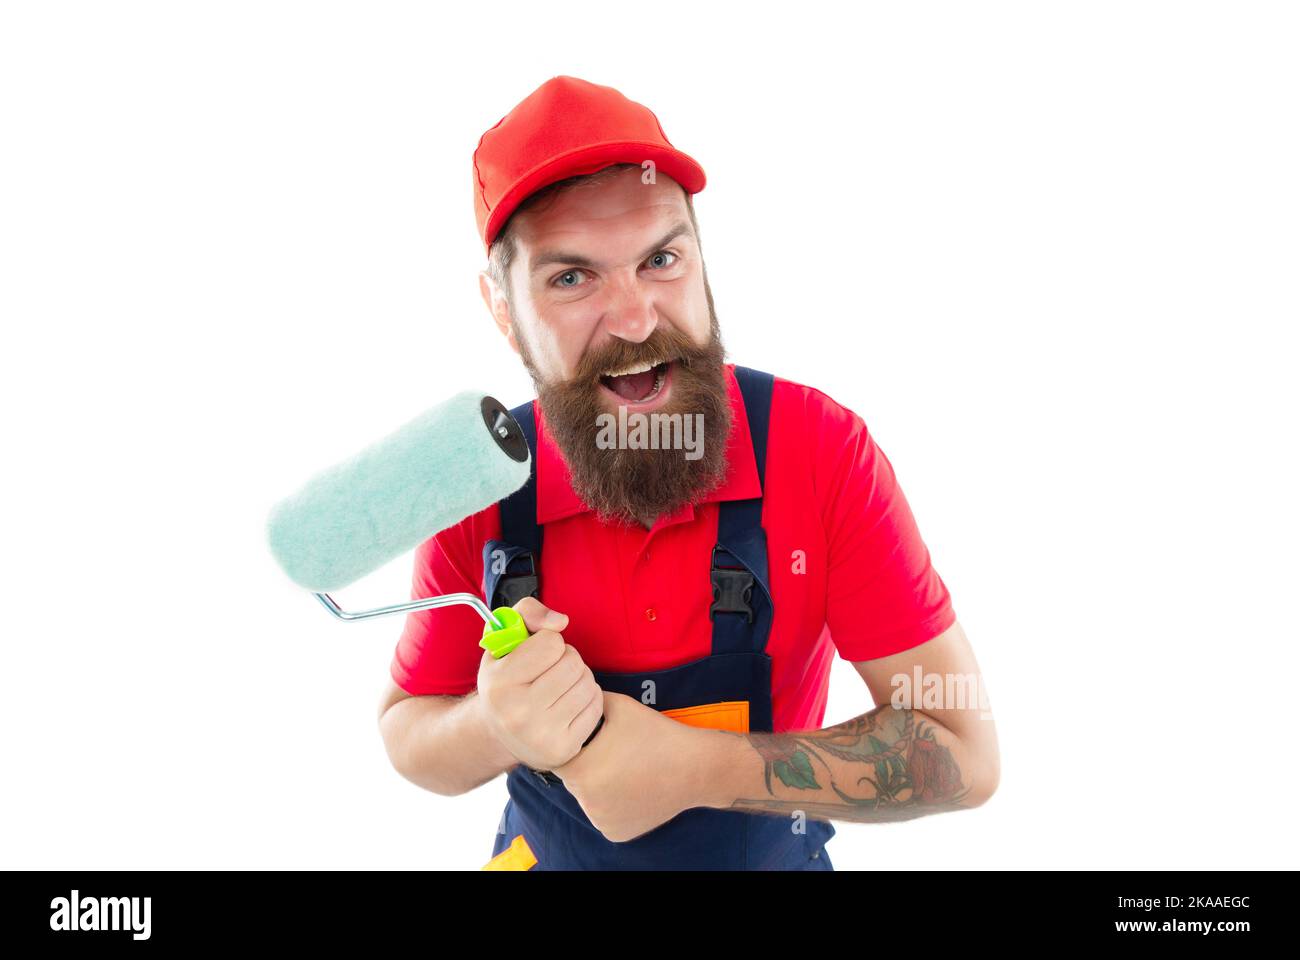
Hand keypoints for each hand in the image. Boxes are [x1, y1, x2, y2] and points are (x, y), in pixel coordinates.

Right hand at [475, 597, 602, 771]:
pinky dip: (588, 699)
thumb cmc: (506, 678)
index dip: (549, 642)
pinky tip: (568, 703)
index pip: (551, 643)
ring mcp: (541, 735)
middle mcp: (517, 713)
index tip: (537, 654)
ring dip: (580, 678)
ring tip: (560, 685)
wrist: (499, 733)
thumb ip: (528, 613)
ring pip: (587, 684)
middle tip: (552, 669)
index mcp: (499, 683)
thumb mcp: (503, 639)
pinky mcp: (563, 749)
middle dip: (567, 659)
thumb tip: (560, 621)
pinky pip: (596, 706)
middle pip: (573, 663)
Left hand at [551, 691, 715, 842]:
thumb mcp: (618, 705)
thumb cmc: (655, 734)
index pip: (560, 755)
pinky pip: (604, 814)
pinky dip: (612, 803)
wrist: (695, 767)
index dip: (574, 745)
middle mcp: (585, 801)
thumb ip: (587, 702)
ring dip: (598, 785)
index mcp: (580, 770)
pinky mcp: (615, 833)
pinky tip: (632, 787)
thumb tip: (570, 697)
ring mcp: (600, 820)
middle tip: (614, 753)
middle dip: (587, 765)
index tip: (593, 740)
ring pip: (588, 797)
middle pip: (574, 778)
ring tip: (625, 769)